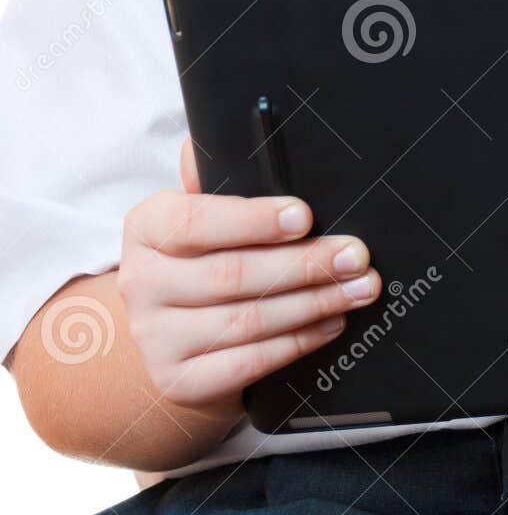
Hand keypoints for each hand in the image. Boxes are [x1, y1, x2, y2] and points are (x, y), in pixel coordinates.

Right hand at [117, 136, 381, 418]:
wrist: (173, 335)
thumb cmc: (203, 256)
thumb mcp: (203, 213)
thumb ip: (214, 178)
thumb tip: (218, 133)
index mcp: (146, 227)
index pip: (195, 220)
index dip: (254, 219)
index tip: (305, 215)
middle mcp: (141, 283)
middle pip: (232, 274)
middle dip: (305, 264)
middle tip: (357, 255)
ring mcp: (155, 338)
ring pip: (247, 321)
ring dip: (314, 303)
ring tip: (359, 289)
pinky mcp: (179, 381)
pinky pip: (250, 363)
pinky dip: (298, 342)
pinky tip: (332, 323)